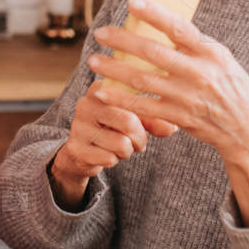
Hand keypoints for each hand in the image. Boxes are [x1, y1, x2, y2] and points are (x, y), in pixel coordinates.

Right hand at [49, 86, 151, 206]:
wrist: (81, 151)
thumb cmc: (113, 128)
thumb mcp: (134, 118)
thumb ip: (154, 119)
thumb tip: (172, 127)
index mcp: (100, 88)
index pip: (131, 97)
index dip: (144, 116)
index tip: (146, 123)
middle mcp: (86, 104)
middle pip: (129, 122)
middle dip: (139, 138)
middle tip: (137, 142)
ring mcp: (78, 126)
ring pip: (121, 144)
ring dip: (127, 151)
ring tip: (119, 147)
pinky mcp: (75, 148)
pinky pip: (109, 159)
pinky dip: (113, 160)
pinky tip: (105, 154)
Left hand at [88, 0, 248, 222]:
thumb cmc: (232, 87)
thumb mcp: (222, 59)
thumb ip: (194, 45)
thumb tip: (164, 22)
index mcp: (211, 53)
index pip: (180, 28)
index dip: (155, 14)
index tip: (132, 3)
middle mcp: (199, 73)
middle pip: (153, 53)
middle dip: (122, 41)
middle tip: (100, 33)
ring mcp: (187, 97)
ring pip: (142, 79)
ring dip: (113, 70)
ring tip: (94, 61)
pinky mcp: (179, 117)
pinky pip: (142, 107)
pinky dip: (119, 99)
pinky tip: (101, 92)